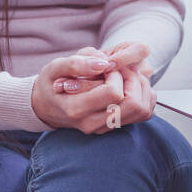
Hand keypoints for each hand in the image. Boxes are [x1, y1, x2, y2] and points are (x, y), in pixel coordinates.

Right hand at [34, 46, 156, 132]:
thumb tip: (103, 64)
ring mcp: (105, 128)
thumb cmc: (51, 83)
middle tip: (120, 69)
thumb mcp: (55, 68)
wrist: (47, 105)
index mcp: (76, 109)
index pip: (113, 93)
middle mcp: (92, 124)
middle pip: (133, 104)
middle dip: (132, 79)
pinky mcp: (115, 126)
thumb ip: (76, 64)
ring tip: (125, 75)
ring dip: (140, 87)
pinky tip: (129, 85)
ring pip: (142, 109)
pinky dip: (143, 95)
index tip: (106, 66)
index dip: (116, 74)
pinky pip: (144, 113)